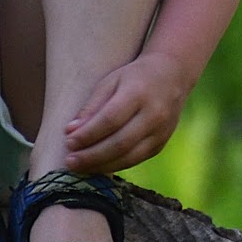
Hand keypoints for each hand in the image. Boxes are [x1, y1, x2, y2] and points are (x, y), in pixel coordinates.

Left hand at [62, 53, 192, 173]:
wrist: (173, 74)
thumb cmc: (135, 76)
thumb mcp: (111, 81)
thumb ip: (92, 106)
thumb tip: (70, 132)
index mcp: (139, 93)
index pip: (110, 119)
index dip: (88, 134)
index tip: (68, 142)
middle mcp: (154, 114)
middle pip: (120, 142)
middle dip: (91, 155)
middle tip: (69, 161)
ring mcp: (161, 131)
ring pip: (128, 156)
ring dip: (100, 165)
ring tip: (79, 167)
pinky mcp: (161, 143)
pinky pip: (135, 159)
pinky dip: (114, 165)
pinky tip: (97, 165)